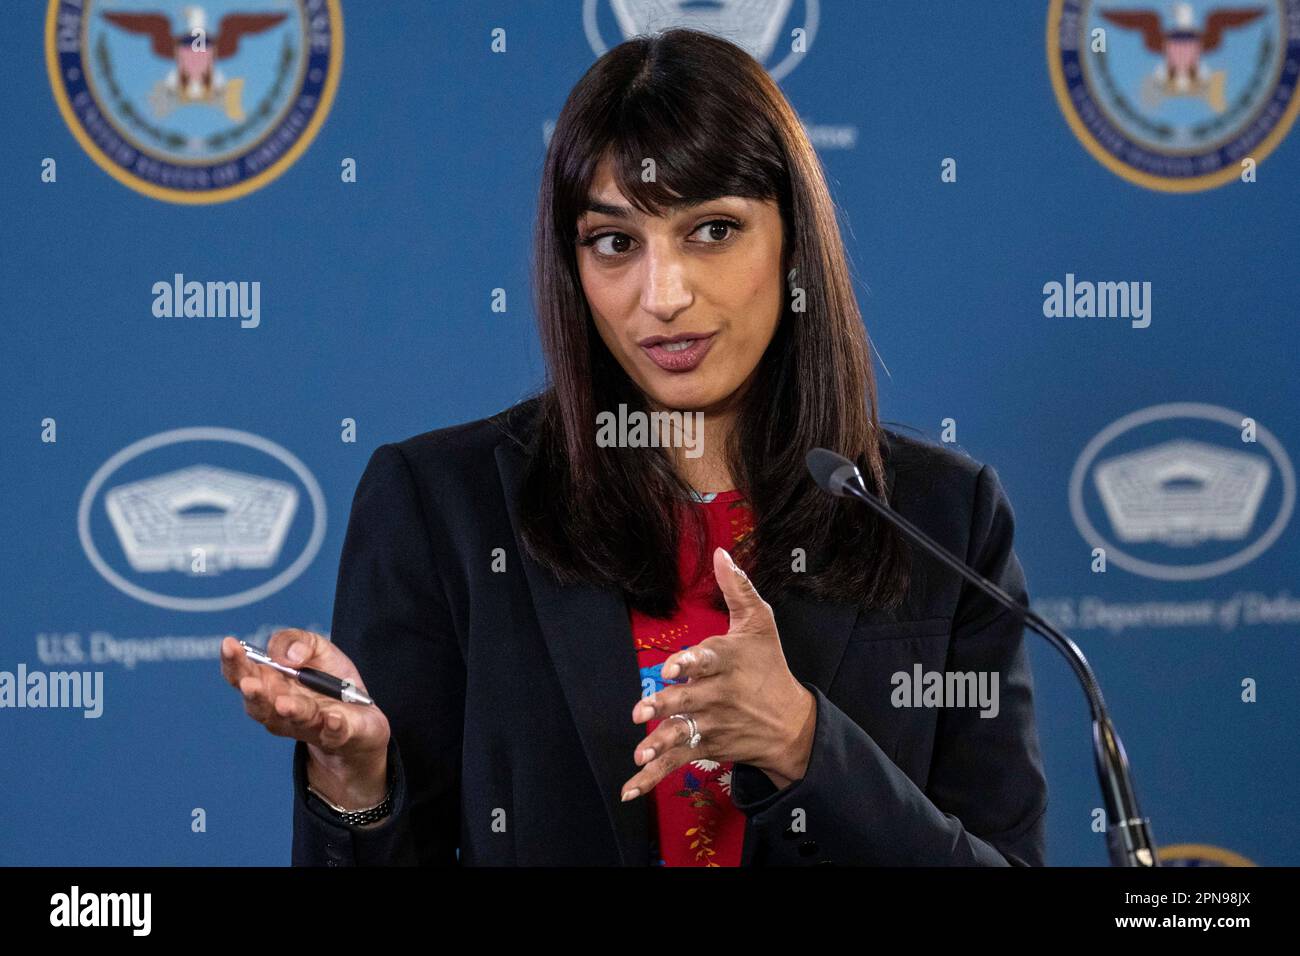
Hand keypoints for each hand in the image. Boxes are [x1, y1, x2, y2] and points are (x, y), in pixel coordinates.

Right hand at [220, 628, 390, 807]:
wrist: (362, 713)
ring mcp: (308, 725)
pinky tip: (333, 718)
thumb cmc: (329, 679)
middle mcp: (281, 710)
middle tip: (249, 684)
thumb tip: (289, 656)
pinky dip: (333, 727)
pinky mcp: (339, 735)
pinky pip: (334, 733)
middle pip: (260, 705)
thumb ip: (296, 641)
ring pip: (295, 720)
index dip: (234, 662)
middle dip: (255, 695)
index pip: (242, 675)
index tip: (229, 644)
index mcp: (270, 684)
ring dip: (290, 711)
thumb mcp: (316, 647)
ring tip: (285, 703)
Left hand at [619, 547, 815, 801]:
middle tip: (643, 709)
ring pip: (683, 733)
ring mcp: (712, 724)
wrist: (791, 724)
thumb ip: (739, 588)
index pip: (709, 660)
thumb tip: (720, 551)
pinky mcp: (705, 747)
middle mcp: (720, 695)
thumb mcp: (761, 624)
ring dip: (660, 742)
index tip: (673, 667)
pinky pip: (675, 763)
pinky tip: (629, 788)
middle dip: (667, 705)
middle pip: (690, 699)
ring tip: (641, 748)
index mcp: (729, 661)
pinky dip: (651, 777)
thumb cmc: (770, 667)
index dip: (690, 662)